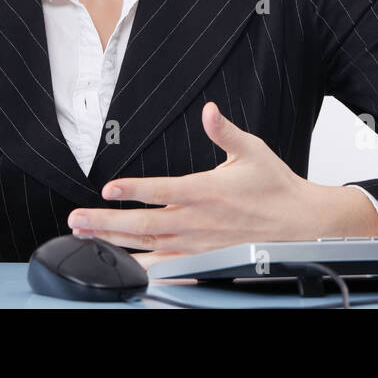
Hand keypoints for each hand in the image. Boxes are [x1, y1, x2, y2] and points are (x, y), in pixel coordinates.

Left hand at [66, 102, 377, 268]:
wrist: (302, 226)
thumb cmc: (276, 187)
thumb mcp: (251, 151)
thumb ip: (224, 131)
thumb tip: (210, 111)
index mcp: (207, 192)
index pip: (162, 191)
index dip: (134, 190)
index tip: (108, 189)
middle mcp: (197, 222)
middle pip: (144, 225)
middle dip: (106, 223)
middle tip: (76, 220)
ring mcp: (197, 245)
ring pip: (148, 247)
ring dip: (114, 244)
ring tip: (85, 239)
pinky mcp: (201, 260)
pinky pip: (165, 266)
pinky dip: (140, 267)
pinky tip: (119, 265)